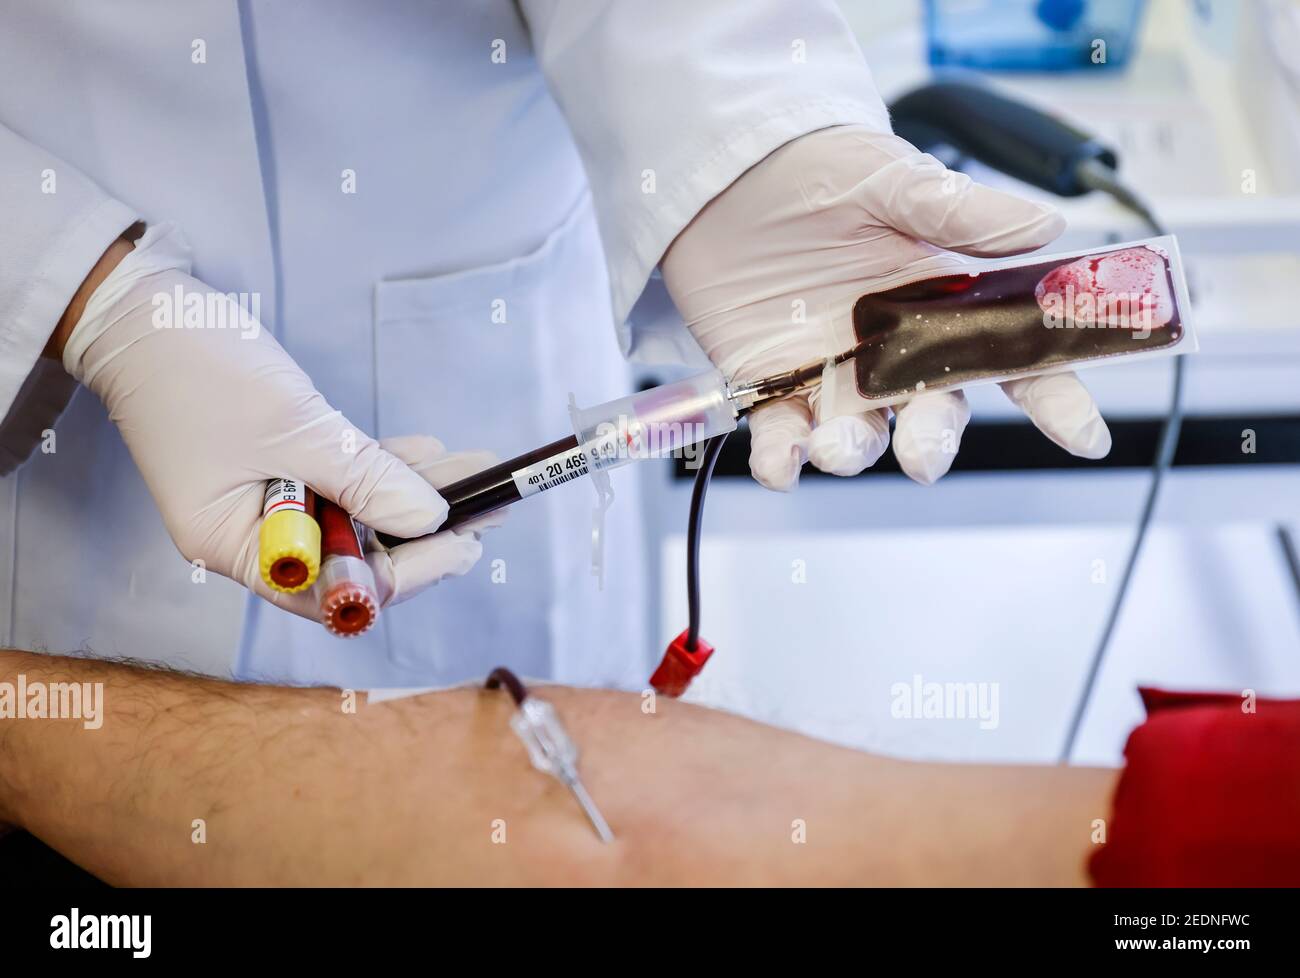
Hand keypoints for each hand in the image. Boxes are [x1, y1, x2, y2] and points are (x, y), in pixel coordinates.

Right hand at [60, 226, 495, 616]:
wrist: (142, 314)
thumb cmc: (198, 372)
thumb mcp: (294, 430)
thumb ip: (364, 478)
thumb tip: (431, 519)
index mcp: (238, 550)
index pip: (337, 589)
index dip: (407, 571)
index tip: (463, 544)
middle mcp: (255, 538)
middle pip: (354, 558)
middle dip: (421, 534)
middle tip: (485, 510)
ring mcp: (268, 502)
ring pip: (357, 516)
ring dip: (413, 495)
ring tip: (476, 472)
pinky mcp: (280, 467)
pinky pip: (343, 481)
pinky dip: (383, 469)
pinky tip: (430, 454)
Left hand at [662, 126, 1110, 489]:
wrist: (729, 172)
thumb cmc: (818, 169)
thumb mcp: (891, 179)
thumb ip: (961, 211)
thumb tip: (1046, 227)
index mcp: (943, 303)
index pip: (1013, 358)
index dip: (1056, 400)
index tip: (1086, 436)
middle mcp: (896, 349)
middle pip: (933, 411)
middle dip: (932, 440)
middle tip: (923, 457)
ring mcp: (834, 373)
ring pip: (859, 434)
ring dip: (853, 452)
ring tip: (833, 446)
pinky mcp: (772, 384)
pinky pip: (782, 437)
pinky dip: (780, 459)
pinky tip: (778, 466)